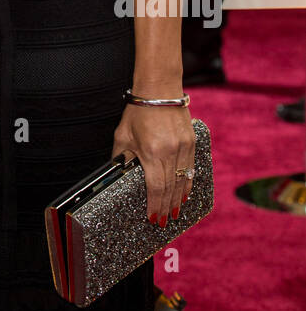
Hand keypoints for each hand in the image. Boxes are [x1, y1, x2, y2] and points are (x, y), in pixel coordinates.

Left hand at [112, 102, 194, 224]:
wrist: (159, 90)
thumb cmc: (138, 111)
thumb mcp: (122, 135)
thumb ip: (121, 156)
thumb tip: (119, 173)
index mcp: (151, 152)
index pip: (155, 187)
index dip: (155, 205)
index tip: (153, 217)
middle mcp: (170, 152)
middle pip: (171, 188)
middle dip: (166, 207)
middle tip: (164, 220)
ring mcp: (183, 147)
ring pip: (183, 180)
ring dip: (179, 198)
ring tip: (174, 212)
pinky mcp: (192, 142)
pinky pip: (191, 168)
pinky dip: (189, 183)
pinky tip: (185, 193)